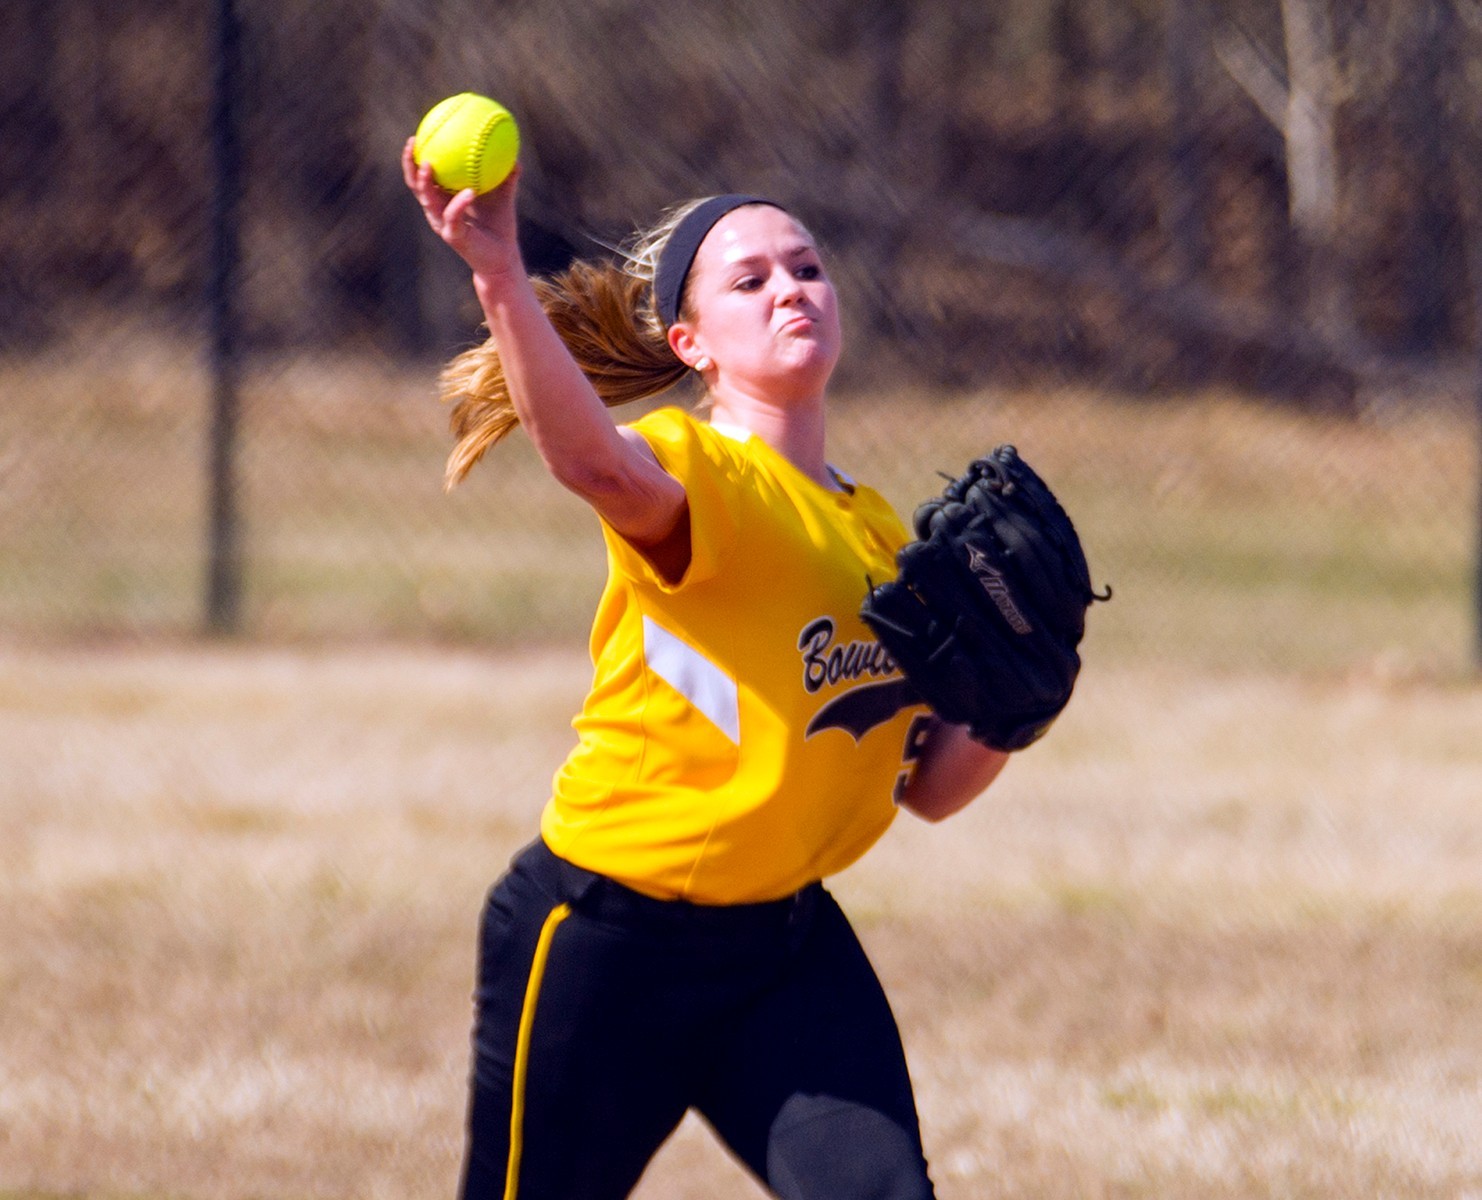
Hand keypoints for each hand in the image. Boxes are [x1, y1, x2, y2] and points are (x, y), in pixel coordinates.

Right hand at [402, 137, 523, 282]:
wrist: (503, 257)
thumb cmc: (500, 226)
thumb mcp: (504, 197)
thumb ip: (507, 176)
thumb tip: (515, 153)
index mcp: (444, 199)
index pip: (423, 176)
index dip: (416, 157)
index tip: (416, 135)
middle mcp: (438, 211)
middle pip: (415, 185)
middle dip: (410, 164)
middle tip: (412, 143)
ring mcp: (443, 224)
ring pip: (427, 200)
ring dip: (425, 181)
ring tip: (428, 163)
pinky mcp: (453, 236)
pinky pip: (453, 216)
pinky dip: (459, 203)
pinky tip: (469, 191)